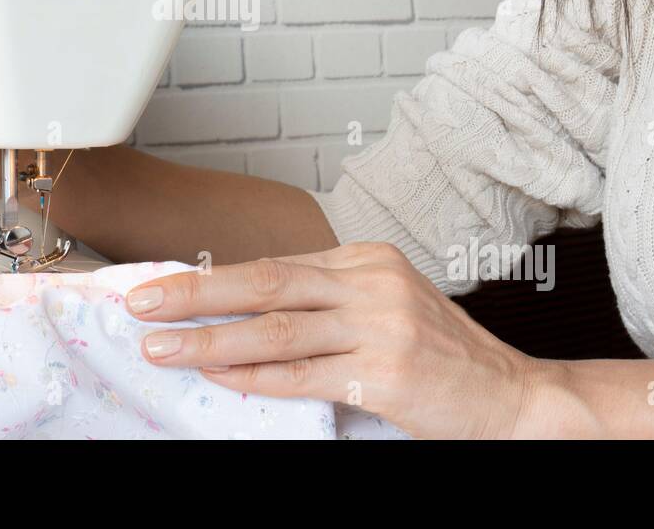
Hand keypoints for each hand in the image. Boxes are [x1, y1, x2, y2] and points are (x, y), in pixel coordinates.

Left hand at [123, 242, 543, 437]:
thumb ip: (322, 302)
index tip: (165, 284)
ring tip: (163, 347)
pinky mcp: (388, 372)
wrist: (512, 394)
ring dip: (210, 340)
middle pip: (265, 281)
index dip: (212, 276)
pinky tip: (219, 378)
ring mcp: (382, 325)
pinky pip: (305, 375)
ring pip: (276, 330)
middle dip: (194, 293)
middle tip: (141, 302)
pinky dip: (256, 378)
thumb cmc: (441, 354)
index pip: (273, 263)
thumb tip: (241, 312)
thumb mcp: (383, 305)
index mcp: (366, 258)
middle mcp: (372, 282)